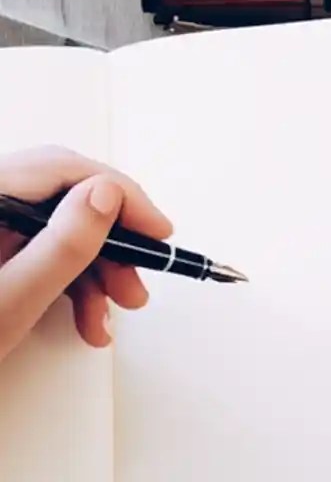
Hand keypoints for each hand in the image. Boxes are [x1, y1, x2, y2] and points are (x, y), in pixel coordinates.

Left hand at [0, 146, 172, 357]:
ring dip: (94, 271)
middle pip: (63, 199)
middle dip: (110, 242)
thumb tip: (106, 195)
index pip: (63, 171)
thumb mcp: (9, 302)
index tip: (157, 231)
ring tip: (112, 314)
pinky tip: (84, 318)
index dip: (120, 196)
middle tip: (136, 280)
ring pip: (56, 230)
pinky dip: (68, 283)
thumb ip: (61, 245)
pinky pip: (36, 252)